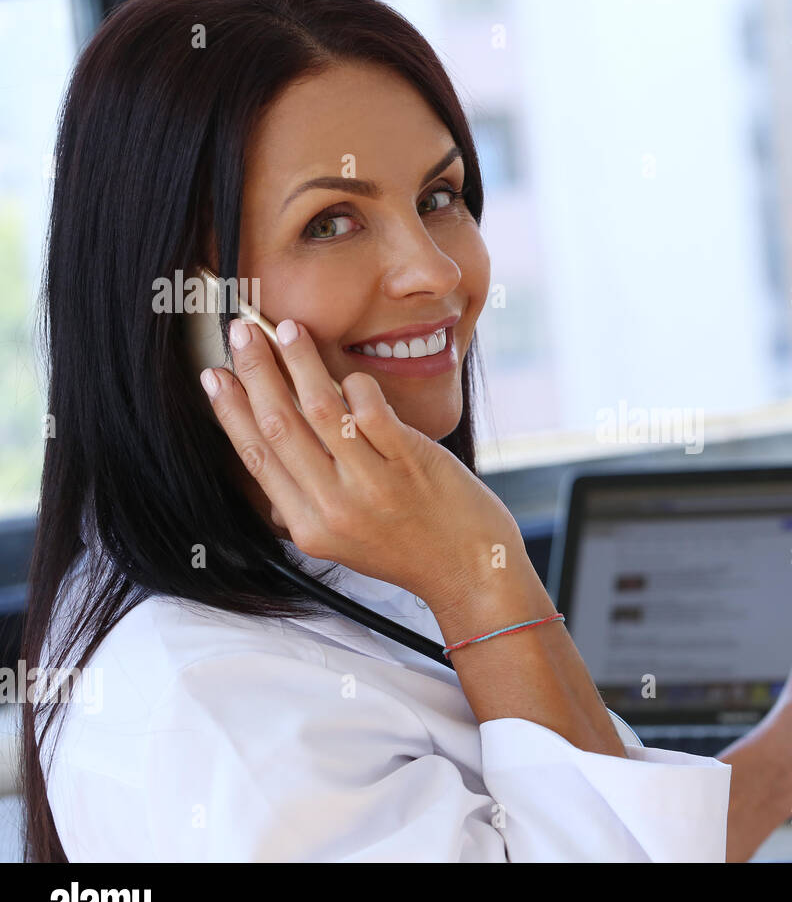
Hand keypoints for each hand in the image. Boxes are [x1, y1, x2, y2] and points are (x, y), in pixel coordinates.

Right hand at [201, 317, 528, 616]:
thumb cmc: (411, 551)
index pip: (257, 457)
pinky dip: (357, 384)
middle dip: (255, 372)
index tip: (213, 376)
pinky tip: (350, 373)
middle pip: (280, 424)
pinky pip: (371, 409)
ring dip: (299, 362)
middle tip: (241, 333)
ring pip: (321, 408)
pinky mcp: (410, 461)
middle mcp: (335, 506)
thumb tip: (270, 460)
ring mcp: (373, 483)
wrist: (469, 571)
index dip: (230, 411)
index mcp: (309, 527)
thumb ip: (308, 505)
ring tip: (288, 330)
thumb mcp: (344, 543)